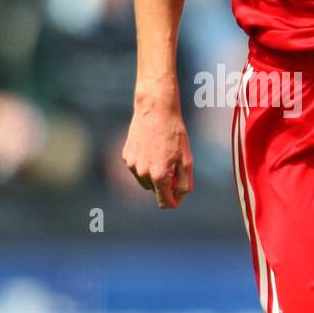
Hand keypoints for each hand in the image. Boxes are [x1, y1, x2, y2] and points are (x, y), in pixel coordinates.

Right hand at [121, 94, 193, 208]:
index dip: (173, 202)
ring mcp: (132, 165)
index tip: (178, 197)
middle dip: (165, 184)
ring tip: (162, 154)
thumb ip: (184, 183)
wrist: (155, 110)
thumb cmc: (175, 133)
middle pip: (156, 191)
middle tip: (173, 164)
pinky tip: (151, 147)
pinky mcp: (126, 156)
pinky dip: (144, 164)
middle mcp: (143, 173)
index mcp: (159, 175)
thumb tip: (178, 198)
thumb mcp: (186, 158)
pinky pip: (137, 168)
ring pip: (145, 180)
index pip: (164, 202)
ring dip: (153, 175)